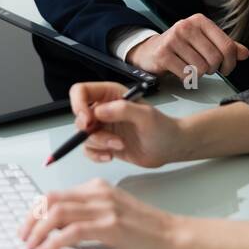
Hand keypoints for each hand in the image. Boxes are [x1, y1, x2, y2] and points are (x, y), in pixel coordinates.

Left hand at [18, 178, 183, 248]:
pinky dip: (54, 242)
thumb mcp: (112, 214)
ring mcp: (104, 207)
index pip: (55, 194)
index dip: (35, 211)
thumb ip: (87, 216)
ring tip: (31, 247)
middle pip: (51, 200)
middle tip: (23, 238)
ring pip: (57, 213)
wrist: (173, 236)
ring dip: (38, 231)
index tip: (27, 228)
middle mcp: (98, 193)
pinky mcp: (110, 225)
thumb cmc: (145, 231)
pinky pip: (72, 231)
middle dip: (31, 220)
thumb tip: (57, 230)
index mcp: (97, 188)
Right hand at [69, 81, 186, 167]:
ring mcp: (103, 128)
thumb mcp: (145, 115)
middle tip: (109, 139)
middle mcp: (103, 110)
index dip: (77, 104)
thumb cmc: (162, 127)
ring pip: (84, 136)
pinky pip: (88, 150)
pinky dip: (96, 155)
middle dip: (90, 131)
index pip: (81, 91)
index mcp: (110, 94)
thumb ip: (122, 109)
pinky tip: (111, 156)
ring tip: (119, 146)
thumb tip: (98, 111)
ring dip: (98, 144)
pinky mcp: (105, 144)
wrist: (170, 148)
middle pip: (79, 117)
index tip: (87, 120)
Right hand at [127, 13, 248, 80]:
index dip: (231, 62)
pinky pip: (187, 74)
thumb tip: (245, 53)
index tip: (226, 69)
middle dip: (214, 69)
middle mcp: (186, 26)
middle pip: (215, 58)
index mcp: (200, 21)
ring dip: (199, 74)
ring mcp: (173, 39)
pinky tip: (182, 73)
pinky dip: (187, 79)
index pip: (228, 45)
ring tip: (192, 69)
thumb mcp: (204, 42)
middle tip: (207, 69)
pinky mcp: (163, 54)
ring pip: (201, 68)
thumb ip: (226, 47)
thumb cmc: (182, 47)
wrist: (150, 51)